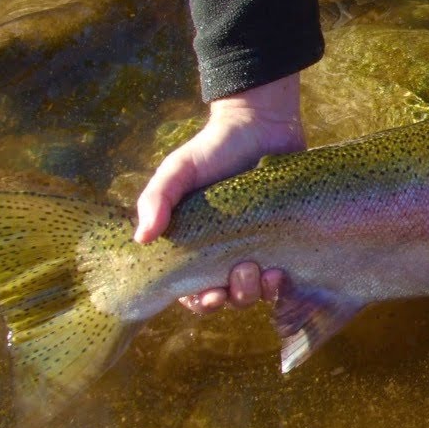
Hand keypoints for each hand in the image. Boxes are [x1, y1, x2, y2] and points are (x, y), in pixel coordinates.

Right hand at [135, 74, 304, 312]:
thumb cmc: (214, 149)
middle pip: (228, 298)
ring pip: (257, 292)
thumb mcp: (179, 170)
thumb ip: (157, 199)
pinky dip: (282, 284)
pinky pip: (285, 279)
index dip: (200, 301)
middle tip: (242, 270)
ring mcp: (259, 249)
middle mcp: (227, 253)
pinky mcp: (287, 242)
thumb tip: (142, 239)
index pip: (193, 291)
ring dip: (258, 291)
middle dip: (234, 295)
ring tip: (267, 272)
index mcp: (197, 245)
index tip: (209, 295)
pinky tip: (283, 272)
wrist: (262, 125)